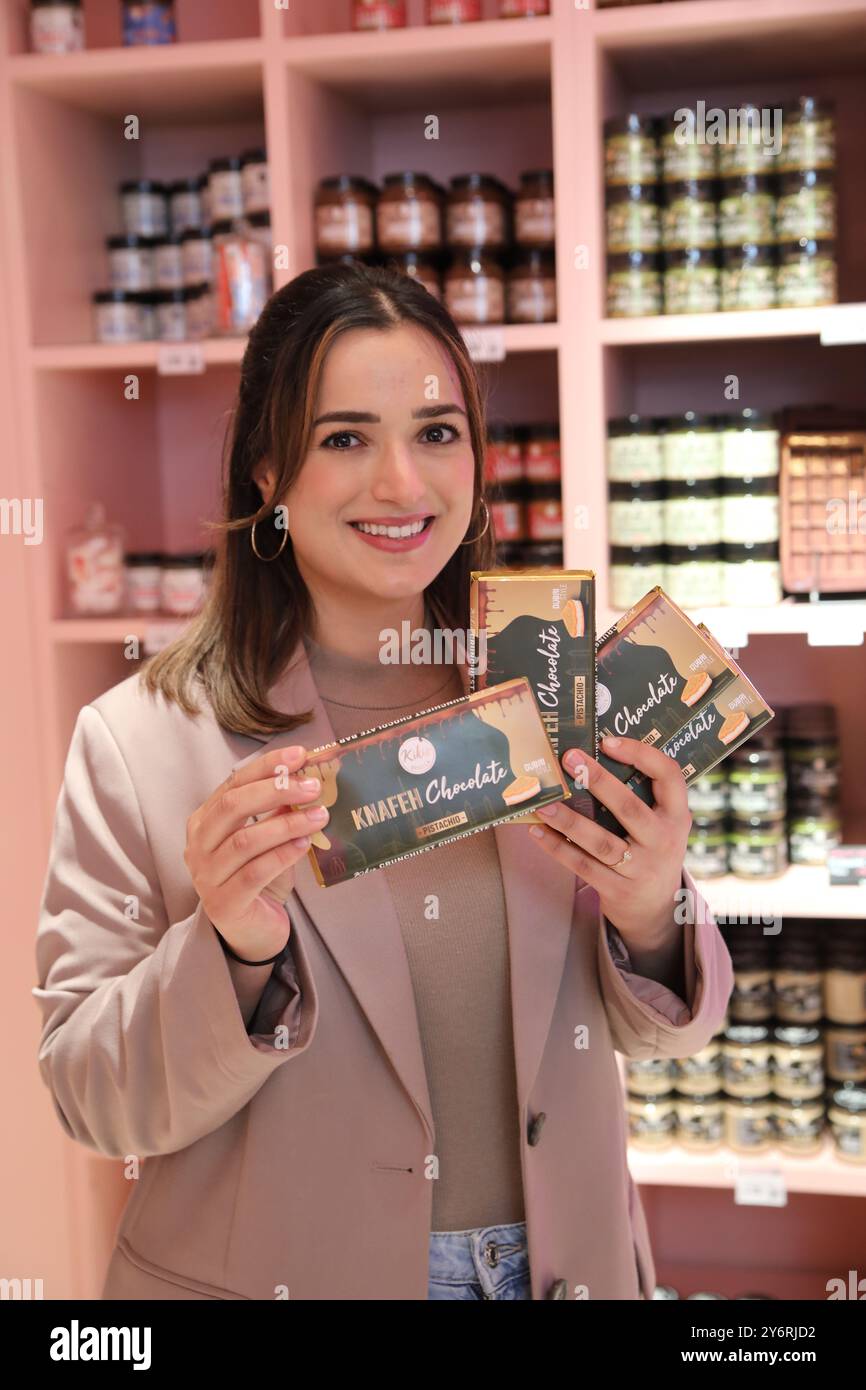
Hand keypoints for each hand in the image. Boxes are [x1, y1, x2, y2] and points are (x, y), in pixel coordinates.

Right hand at [184, 744, 328, 963]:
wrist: (253, 931)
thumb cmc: (260, 878)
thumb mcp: (268, 838)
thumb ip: (277, 811)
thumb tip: (305, 778)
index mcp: (204, 821)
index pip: (233, 783)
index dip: (267, 766)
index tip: (300, 755)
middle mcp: (198, 846)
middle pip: (233, 806)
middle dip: (276, 790)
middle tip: (313, 787)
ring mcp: (206, 876)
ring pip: (246, 840)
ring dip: (287, 824)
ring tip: (319, 816)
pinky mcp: (223, 904)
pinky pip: (255, 873)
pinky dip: (282, 855)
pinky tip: (305, 845)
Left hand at [527, 734, 691, 949]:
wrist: (657, 908)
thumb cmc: (651, 849)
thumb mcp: (661, 824)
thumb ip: (642, 797)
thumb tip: (591, 758)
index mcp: (677, 816)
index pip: (669, 776)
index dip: (641, 754)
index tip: (608, 741)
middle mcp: (663, 841)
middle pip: (629, 808)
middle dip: (597, 780)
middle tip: (569, 758)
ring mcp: (641, 868)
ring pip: (600, 842)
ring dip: (569, 821)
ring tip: (544, 803)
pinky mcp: (618, 889)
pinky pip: (583, 866)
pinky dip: (558, 848)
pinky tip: (538, 832)